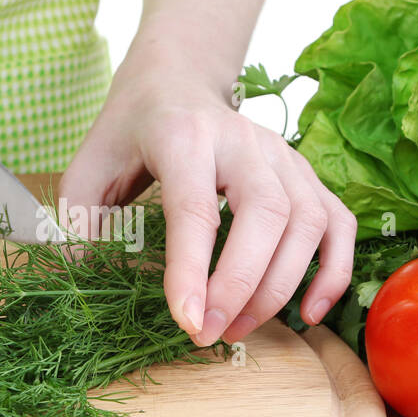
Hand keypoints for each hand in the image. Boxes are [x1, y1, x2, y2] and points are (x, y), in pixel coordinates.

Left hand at [60, 43, 357, 346]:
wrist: (175, 82)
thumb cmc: (129, 133)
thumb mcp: (86, 169)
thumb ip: (78, 222)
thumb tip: (84, 282)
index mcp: (182, 136)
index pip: (195, 206)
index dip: (193, 268)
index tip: (187, 320)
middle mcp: (243, 140)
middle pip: (267, 212)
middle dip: (243, 284)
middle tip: (210, 334)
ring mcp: (283, 155)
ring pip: (308, 221)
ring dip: (281, 287)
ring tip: (237, 329)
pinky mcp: (306, 174)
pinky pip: (339, 224)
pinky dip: (333, 272)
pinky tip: (309, 312)